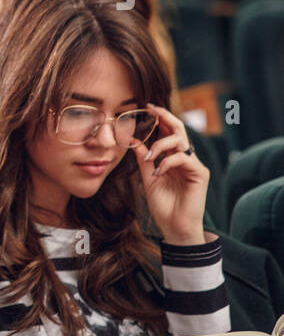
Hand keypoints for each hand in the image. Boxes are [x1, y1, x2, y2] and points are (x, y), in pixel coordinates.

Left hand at [130, 104, 207, 245]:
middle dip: (164, 117)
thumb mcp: (148, 180)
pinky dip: (167, 162)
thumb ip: (144, 160)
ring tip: (149, 157)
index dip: (159, 119)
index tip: (146, 107)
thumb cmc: (163, 206)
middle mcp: (185, 158)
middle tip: (150, 109)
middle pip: (178, 129)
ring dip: (160, 145)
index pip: (167, 133)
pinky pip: (183, 158)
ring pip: (180, 141)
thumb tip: (134, 140)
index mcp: (172, 158)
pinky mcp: (200, 174)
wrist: (175, 228)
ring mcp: (194, 165)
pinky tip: (158, 172)